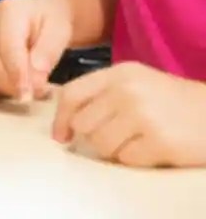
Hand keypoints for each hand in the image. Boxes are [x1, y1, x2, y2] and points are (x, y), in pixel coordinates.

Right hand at [0, 0, 72, 100]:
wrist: (39, 13)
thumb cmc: (51, 21)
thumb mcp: (60, 32)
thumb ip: (48, 53)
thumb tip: (36, 78)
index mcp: (9, 10)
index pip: (8, 47)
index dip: (17, 74)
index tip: (28, 95)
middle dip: (13, 82)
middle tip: (35, 94)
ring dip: (6, 84)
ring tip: (28, 88)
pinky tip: (15, 83)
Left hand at [54, 62, 205, 167]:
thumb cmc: (172, 101)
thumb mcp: (136, 83)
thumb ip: (102, 94)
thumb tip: (65, 122)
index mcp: (118, 73)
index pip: (72, 94)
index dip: (61, 119)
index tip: (62, 136)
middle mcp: (127, 90)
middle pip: (83, 124)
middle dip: (92, 137)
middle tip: (115, 137)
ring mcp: (143, 115)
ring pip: (101, 145)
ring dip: (115, 150)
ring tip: (137, 141)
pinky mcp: (159, 141)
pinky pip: (126, 159)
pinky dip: (135, 159)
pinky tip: (152, 148)